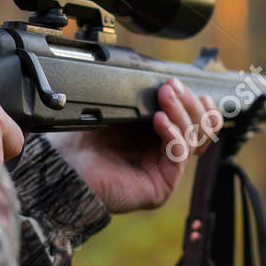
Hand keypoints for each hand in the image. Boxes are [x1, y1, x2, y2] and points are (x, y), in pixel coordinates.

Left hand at [48, 79, 219, 213]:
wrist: (65, 167)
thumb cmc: (83, 141)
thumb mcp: (117, 112)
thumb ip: (141, 100)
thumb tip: (164, 81)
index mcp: (157, 136)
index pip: (194, 121)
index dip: (197, 104)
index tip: (184, 84)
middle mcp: (164, 153)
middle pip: (199, 128)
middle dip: (188, 103)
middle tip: (172, 86)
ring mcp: (165, 170)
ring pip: (193, 139)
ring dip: (181, 113)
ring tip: (165, 96)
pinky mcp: (161, 185)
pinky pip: (178, 156)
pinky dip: (173, 134)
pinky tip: (160, 120)